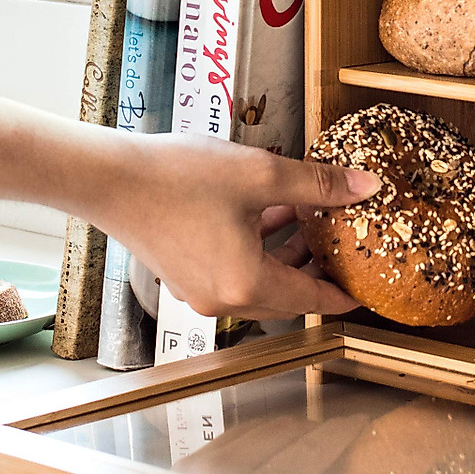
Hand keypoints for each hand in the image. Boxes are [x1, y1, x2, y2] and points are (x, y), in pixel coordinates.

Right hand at [92, 133, 380, 321]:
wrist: (109, 178)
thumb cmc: (178, 177)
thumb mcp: (260, 174)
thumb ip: (318, 184)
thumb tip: (365, 186)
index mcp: (247, 284)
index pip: (311, 299)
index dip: (342, 292)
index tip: (363, 288)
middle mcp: (222, 298)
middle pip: (286, 296)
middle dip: (314, 271)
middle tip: (339, 249)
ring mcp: (197, 290)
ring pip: (259, 283)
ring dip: (285, 257)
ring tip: (307, 222)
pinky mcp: (181, 274)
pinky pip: (232, 272)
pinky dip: (255, 251)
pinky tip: (264, 213)